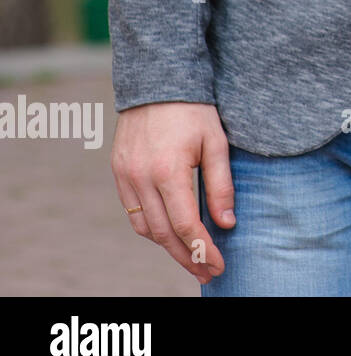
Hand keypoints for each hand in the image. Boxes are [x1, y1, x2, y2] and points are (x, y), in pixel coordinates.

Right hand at [110, 102, 233, 284]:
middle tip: (208, 274)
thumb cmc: (194, 110)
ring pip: (144, 228)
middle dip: (187, 258)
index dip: (204, 250)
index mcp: (168, 171)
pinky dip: (151, 228)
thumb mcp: (217, 143)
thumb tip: (227, 224)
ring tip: (192, 259)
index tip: (220, 266)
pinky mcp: (118, 172)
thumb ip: (221, 185)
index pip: (186, 225)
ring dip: (168, 247)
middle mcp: (141, 178)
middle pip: (164, 234)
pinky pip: (132, 212)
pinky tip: (171, 234)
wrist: (157, 82)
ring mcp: (125, 176)